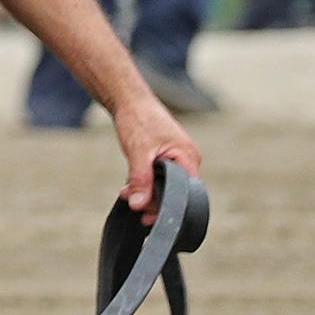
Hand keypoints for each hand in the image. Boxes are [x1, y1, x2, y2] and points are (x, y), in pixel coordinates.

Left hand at [110, 93, 199, 224]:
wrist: (127, 98)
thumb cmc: (137, 119)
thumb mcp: (137, 152)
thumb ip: (140, 180)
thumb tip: (139, 205)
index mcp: (188, 157)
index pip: (186, 193)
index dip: (168, 207)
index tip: (149, 216)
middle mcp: (186, 158)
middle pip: (175, 191)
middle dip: (152, 200)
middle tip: (132, 202)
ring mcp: (176, 157)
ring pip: (164, 184)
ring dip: (145, 191)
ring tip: (126, 193)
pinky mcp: (165, 156)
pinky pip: (158, 176)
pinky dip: (145, 182)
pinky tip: (130, 186)